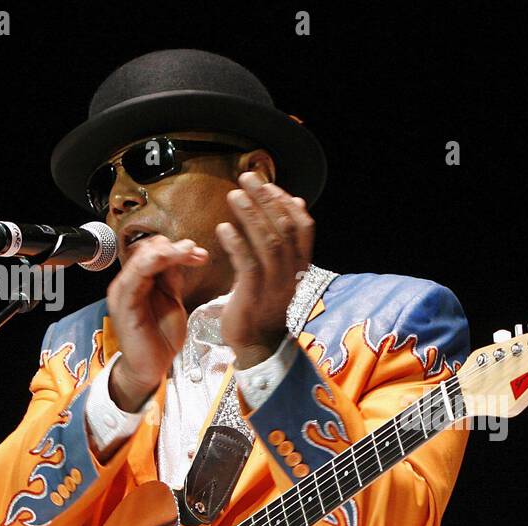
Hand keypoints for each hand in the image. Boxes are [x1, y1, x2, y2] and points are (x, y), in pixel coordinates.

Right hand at [104, 236, 209, 409]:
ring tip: (188, 250)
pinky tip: (169, 259)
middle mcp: (128, 283)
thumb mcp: (172, 303)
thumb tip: (180, 258)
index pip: (153, 253)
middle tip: (196, 250)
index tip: (199, 253)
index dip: (176, 248)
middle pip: (146, 251)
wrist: (150, 367)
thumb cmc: (159, 338)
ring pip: (141, 259)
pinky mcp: (124, 305)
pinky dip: (151, 263)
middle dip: (174, 247)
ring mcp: (124, 292)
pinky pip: (134, 277)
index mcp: (139, 281)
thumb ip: (171, 281)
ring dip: (166, 251)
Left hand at [216, 172, 315, 368]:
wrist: (258, 345)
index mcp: (301, 266)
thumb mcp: (281, 270)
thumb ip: (287, 239)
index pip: (304, 227)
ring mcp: (275, 285)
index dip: (286, 203)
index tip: (269, 185)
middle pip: (284, 228)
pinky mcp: (254, 296)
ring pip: (268, 243)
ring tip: (234, 195)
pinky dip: (237, 243)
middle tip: (247, 178)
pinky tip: (223, 228)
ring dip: (251, 216)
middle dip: (266, 200)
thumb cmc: (265, 304)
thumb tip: (296, 201)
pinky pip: (248, 265)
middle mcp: (292, 273)